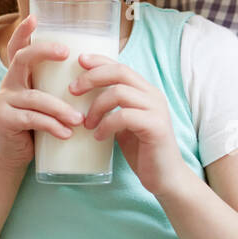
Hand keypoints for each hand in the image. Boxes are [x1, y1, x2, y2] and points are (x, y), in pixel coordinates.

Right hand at [0, 14, 84, 174]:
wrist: (15, 158)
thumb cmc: (38, 127)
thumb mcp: (46, 103)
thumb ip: (58, 88)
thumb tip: (96, 73)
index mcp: (19, 75)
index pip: (18, 48)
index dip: (24, 32)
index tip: (34, 17)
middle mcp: (8, 83)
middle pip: (22, 59)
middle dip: (44, 52)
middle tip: (66, 53)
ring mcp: (4, 101)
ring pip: (35, 97)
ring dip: (61, 108)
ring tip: (80, 119)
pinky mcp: (5, 121)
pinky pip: (32, 119)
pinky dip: (52, 125)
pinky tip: (66, 133)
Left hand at [74, 54, 187, 195]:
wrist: (165, 178)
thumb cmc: (142, 150)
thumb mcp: (123, 123)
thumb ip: (112, 107)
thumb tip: (83, 96)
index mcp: (146, 91)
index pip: (121, 66)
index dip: (99, 60)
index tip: (79, 61)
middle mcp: (153, 95)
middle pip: (119, 72)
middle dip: (92, 77)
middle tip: (73, 90)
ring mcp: (157, 110)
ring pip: (119, 92)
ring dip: (96, 106)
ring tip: (86, 123)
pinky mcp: (156, 127)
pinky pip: (124, 116)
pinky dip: (106, 124)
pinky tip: (98, 136)